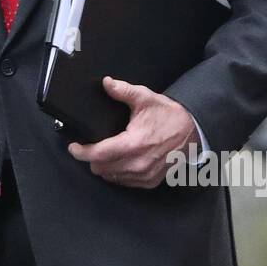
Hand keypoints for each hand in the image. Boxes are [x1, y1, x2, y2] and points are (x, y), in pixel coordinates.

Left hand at [66, 76, 199, 188]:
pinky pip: (125, 182)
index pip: (99, 154)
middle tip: (90, 146)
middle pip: (100, 169)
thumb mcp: (146, 98)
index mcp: (133, 143)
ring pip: (111, 177)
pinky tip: (119, 161)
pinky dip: (117, 174)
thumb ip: (123, 91)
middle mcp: (138, 163)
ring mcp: (145, 175)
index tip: (73, 147)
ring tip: (104, 153)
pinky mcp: (150, 181)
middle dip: (91, 158)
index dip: (81, 152)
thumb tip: (106, 83)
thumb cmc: (168, 115)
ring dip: (104, 167)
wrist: (193, 132)